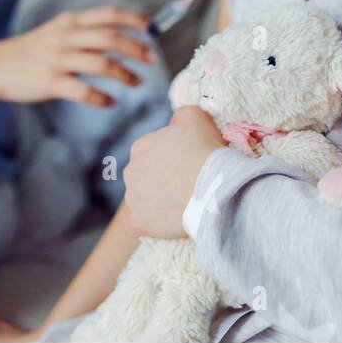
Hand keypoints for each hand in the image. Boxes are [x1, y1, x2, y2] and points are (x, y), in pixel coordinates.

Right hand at [0, 6, 152, 107]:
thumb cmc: (28, 52)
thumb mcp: (54, 32)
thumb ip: (81, 33)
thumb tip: (115, 37)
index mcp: (68, 22)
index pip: (107, 14)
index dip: (132, 20)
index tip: (150, 28)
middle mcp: (65, 37)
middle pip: (110, 38)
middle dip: (136, 49)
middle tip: (152, 59)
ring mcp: (57, 59)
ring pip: (101, 64)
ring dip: (124, 74)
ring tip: (137, 82)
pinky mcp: (50, 82)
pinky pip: (83, 91)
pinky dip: (101, 98)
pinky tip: (110, 103)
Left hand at [122, 105, 224, 238]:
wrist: (211, 185)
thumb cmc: (204, 149)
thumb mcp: (195, 117)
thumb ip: (181, 116)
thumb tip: (176, 123)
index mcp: (140, 147)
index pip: (154, 155)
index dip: (174, 163)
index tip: (190, 168)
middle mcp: (130, 171)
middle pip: (146, 180)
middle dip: (163, 184)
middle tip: (188, 188)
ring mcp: (132, 198)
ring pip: (145, 203)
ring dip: (160, 205)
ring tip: (184, 206)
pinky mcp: (138, 222)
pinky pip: (145, 225)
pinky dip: (158, 226)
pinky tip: (175, 223)